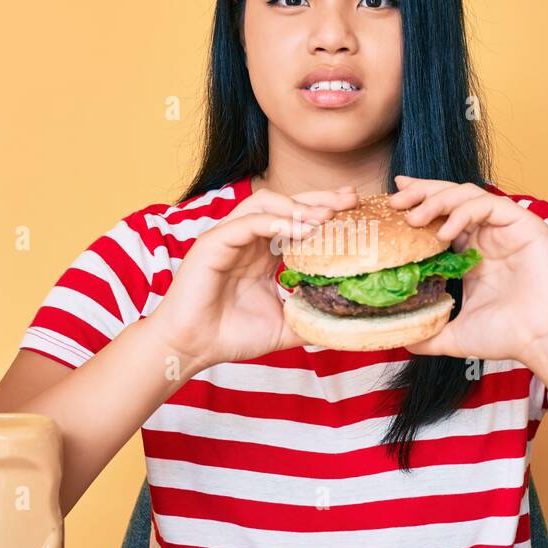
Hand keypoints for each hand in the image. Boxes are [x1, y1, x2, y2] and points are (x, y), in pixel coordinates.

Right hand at [148, 185, 359, 371]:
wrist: (192, 348)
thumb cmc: (231, 336)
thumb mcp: (284, 327)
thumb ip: (312, 319)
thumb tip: (347, 323)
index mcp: (262, 253)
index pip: (297, 220)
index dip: (325, 212)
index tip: (355, 208)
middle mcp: (247, 239)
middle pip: (286, 204)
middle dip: (320, 199)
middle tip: (350, 199)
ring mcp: (228, 237)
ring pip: (265, 205)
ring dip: (298, 207)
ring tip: (326, 215)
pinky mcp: (212, 243)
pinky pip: (246, 223)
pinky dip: (274, 223)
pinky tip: (299, 230)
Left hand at [386, 176, 547, 361]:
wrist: (544, 339)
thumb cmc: (509, 336)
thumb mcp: (454, 334)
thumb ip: (427, 333)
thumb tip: (400, 339)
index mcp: (473, 252)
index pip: (441, 216)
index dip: (417, 205)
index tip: (391, 202)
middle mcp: (489, 234)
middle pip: (451, 197)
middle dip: (421, 193)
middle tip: (395, 200)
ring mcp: (506, 227)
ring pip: (467, 194)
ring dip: (437, 200)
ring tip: (415, 218)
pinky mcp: (525, 223)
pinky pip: (488, 204)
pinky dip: (464, 211)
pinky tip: (445, 231)